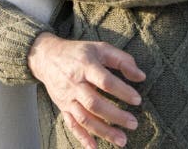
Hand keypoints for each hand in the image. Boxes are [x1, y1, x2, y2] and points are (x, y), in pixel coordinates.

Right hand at [28, 33, 145, 147]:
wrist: (46, 57)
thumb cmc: (78, 52)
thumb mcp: (100, 48)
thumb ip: (122, 60)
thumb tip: (141, 76)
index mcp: (86, 65)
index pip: (105, 81)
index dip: (122, 91)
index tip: (137, 100)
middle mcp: (75, 83)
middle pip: (94, 103)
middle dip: (115, 116)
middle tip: (133, 123)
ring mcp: (67, 97)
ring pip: (84, 117)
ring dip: (103, 131)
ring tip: (122, 140)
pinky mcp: (62, 107)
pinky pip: (71, 124)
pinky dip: (82, 138)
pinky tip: (95, 147)